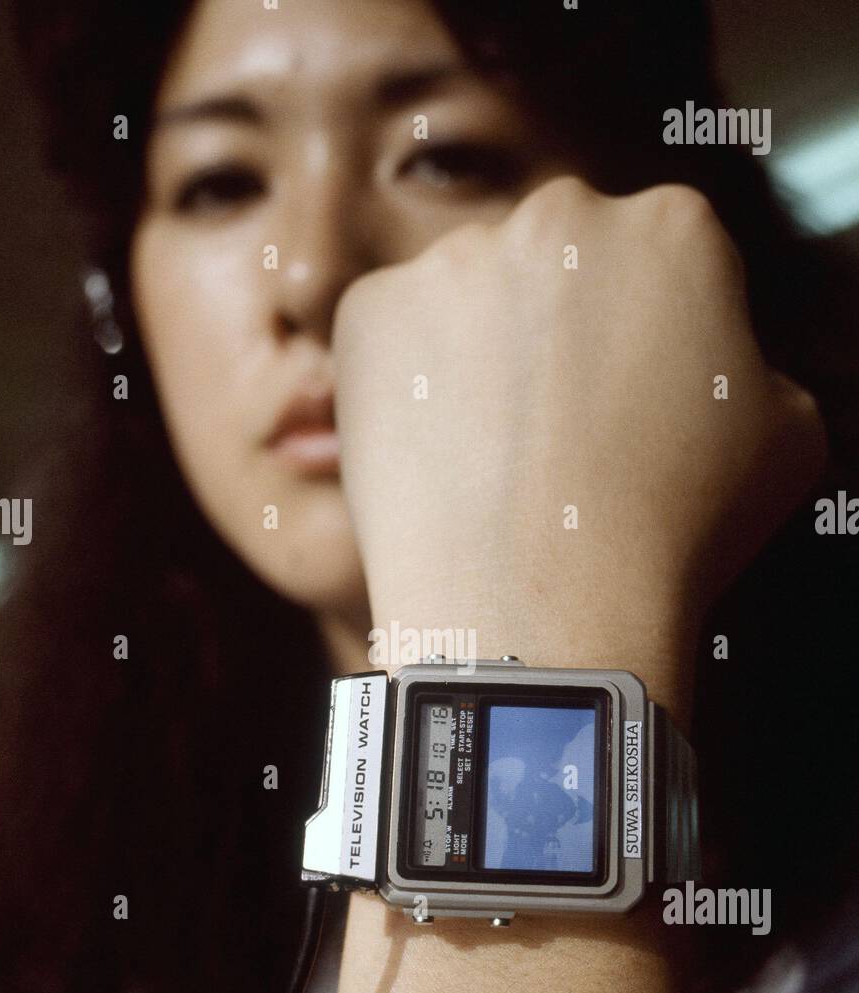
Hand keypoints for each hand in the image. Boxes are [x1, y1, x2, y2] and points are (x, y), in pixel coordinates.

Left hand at [332, 176, 824, 715]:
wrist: (545, 607)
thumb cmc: (672, 533)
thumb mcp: (785, 434)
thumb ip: (749, 362)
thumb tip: (706, 363)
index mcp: (676, 228)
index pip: (661, 262)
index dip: (648, 339)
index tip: (629, 399)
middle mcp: (563, 219)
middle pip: (562, 263)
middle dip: (561, 331)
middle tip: (559, 427)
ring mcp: (457, 259)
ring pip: (472, 294)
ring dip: (481, 350)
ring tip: (495, 455)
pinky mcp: (373, 307)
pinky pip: (392, 331)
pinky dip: (407, 380)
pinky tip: (439, 452)